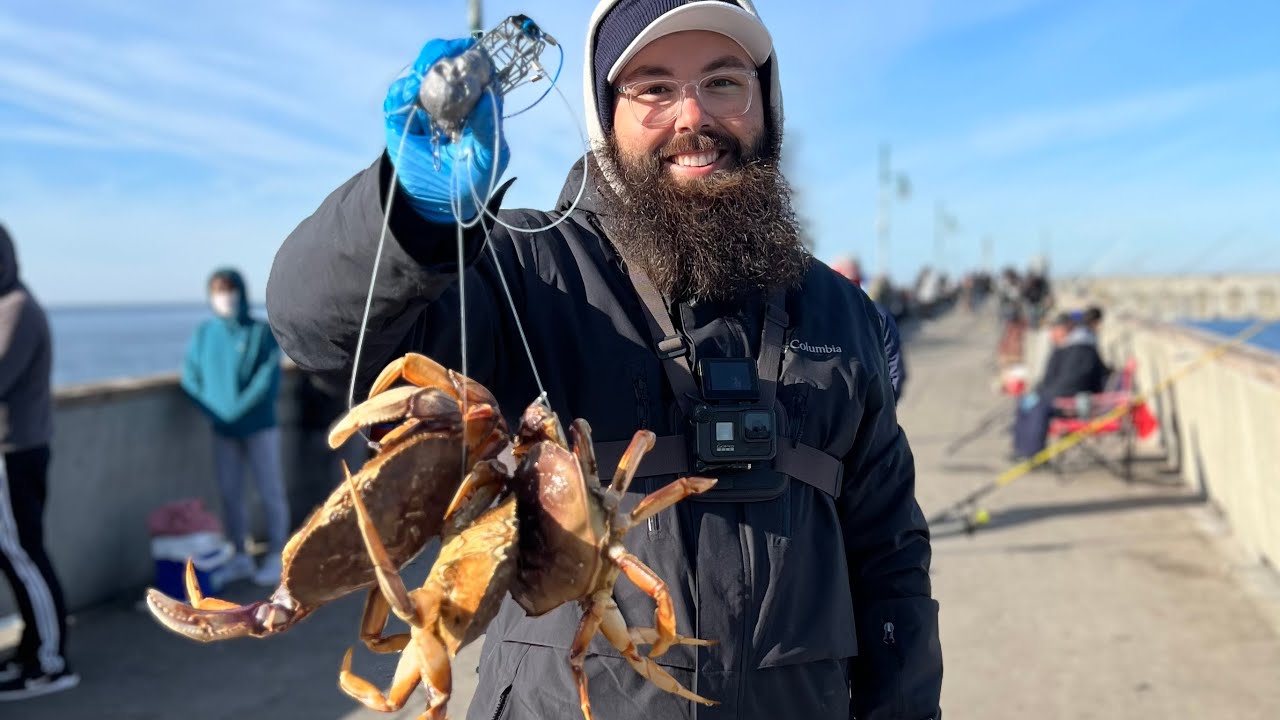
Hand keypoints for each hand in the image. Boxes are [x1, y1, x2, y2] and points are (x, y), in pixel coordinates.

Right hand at [384, 38, 510, 222]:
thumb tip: (488, 96)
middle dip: (447, 54)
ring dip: (425, 66)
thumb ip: (489, 130)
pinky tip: (411, 90)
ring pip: (421, 73)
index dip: (477, 59)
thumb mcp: (487, 159)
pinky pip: (398, 96)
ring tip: (428, 69)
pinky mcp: (401, 117)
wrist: (435, 203)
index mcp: (476, 106)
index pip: (477, 73)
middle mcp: (449, 99)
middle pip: (447, 64)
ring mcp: (423, 105)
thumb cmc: (469, 181)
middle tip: (449, 56)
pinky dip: (404, 90)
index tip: (477, 53)